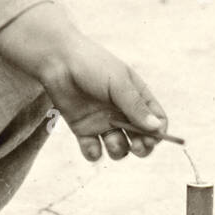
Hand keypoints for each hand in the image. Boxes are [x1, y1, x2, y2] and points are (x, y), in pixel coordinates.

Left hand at [40, 37, 168, 161]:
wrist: (57, 61)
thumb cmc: (92, 65)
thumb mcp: (118, 83)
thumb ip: (136, 107)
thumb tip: (157, 129)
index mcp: (136, 97)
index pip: (156, 120)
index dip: (158, 133)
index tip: (153, 138)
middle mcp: (122, 112)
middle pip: (141, 138)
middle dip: (142, 147)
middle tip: (137, 147)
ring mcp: (103, 122)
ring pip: (119, 147)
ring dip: (118, 150)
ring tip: (111, 141)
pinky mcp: (83, 129)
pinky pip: (93, 150)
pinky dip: (94, 153)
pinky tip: (92, 145)